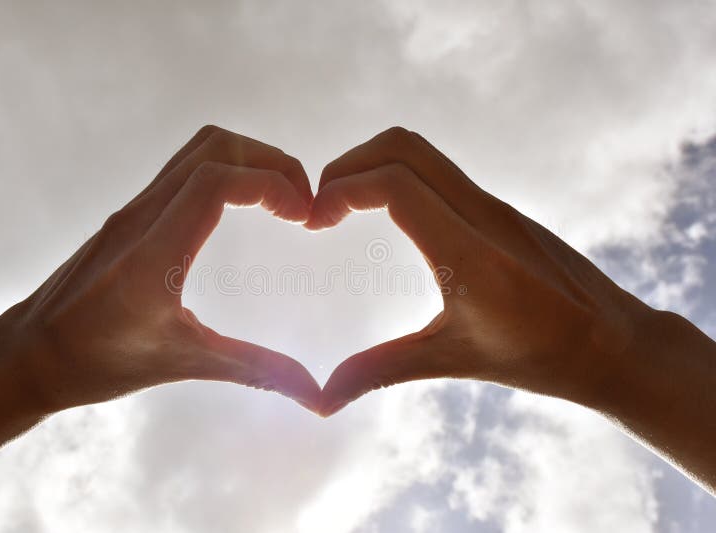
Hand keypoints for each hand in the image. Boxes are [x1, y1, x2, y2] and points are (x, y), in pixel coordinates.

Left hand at [5, 125, 320, 412]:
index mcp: (153, 253)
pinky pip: (184, 168)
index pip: (217, 181)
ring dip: (248, 160)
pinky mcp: (130, 214)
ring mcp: (132, 210)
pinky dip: (226, 170)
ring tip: (281, 197)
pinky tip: (244, 207)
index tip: (303, 214)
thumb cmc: (97, 363)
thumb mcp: (182, 364)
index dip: (271, 182)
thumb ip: (254, 369)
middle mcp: (140, 217)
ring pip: (198, 149)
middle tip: (302, 201)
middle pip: (214, 148)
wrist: (28, 354)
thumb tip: (316, 394)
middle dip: (271, 162)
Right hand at [307, 127, 652, 415]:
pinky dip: (399, 175)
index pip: (394, 184)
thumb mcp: (453, 360)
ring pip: (422, 151)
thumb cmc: (540, 357)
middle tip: (322, 206)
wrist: (614, 342)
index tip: (316, 222)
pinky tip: (387, 214)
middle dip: (348, 165)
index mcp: (470, 254)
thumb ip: (381, 371)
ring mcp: (495, 205)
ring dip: (373, 164)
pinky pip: (439, 171)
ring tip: (344, 205)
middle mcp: (483, 214)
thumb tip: (322, 399)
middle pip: (402, 147)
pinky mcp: (499, 208)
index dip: (342, 189)